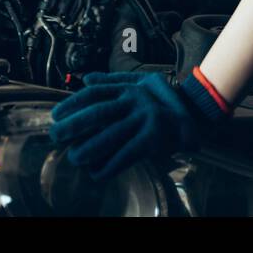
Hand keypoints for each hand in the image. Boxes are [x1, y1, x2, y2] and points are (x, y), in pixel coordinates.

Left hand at [48, 70, 229, 180]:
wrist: (197, 113)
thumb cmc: (164, 99)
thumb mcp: (142, 83)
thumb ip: (113, 81)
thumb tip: (86, 79)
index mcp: (130, 87)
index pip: (95, 93)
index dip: (73, 103)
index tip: (55, 114)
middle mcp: (136, 100)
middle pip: (99, 111)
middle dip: (74, 124)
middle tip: (55, 136)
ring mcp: (146, 118)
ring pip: (111, 134)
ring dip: (90, 147)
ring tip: (74, 157)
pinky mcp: (155, 137)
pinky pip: (128, 153)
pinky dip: (111, 165)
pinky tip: (97, 174)